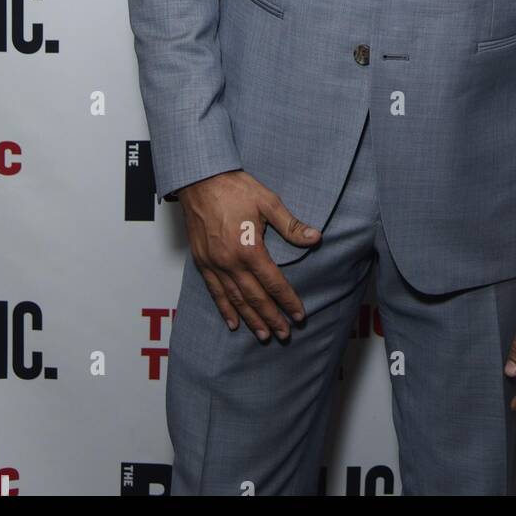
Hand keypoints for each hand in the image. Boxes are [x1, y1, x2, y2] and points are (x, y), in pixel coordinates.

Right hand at [175, 169, 320, 340]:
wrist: (200, 180)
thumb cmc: (235, 188)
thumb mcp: (269, 201)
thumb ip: (291, 225)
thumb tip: (315, 238)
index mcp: (249, 248)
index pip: (273, 283)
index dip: (287, 300)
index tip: (299, 315)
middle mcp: (230, 261)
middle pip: (255, 297)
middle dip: (271, 317)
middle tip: (284, 334)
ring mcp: (214, 264)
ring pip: (235, 299)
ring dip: (251, 319)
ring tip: (263, 335)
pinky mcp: (202, 262)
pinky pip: (214, 291)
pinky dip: (224, 309)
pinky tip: (233, 321)